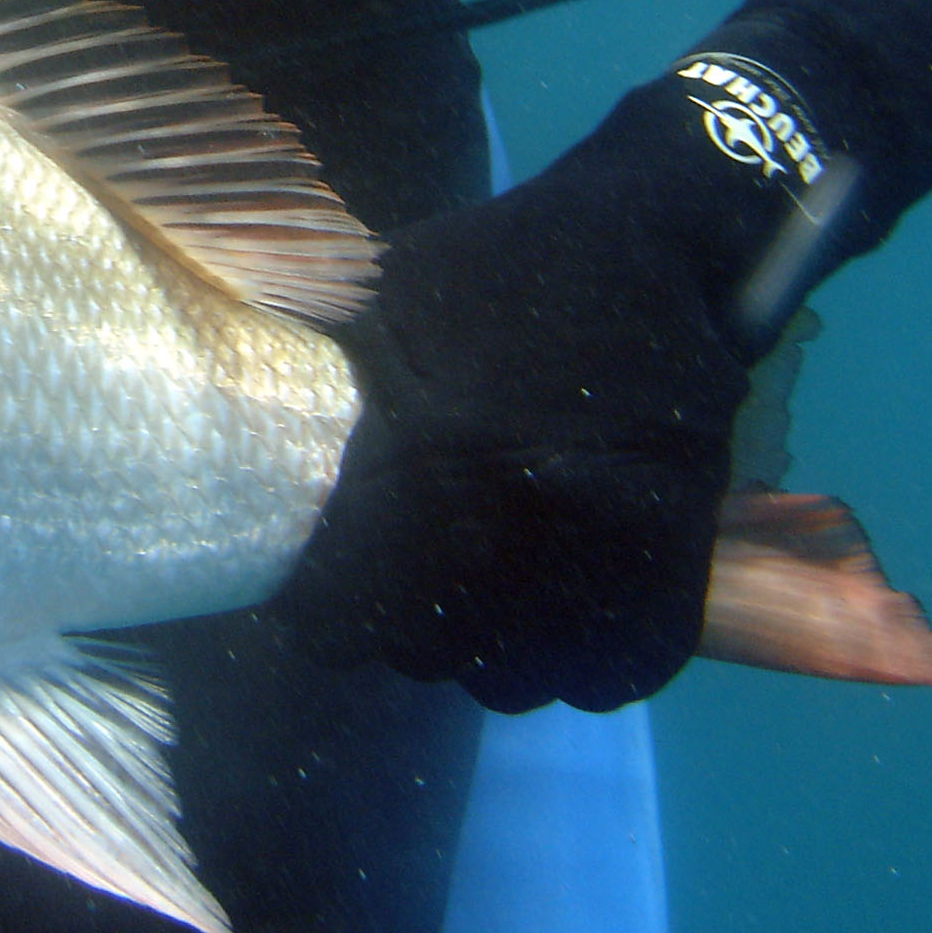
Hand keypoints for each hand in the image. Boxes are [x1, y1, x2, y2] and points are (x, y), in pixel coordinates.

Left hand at [270, 62, 819, 710]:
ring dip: (490, 649)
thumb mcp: (389, 301)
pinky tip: (556, 598)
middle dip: (406, 626)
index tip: (326, 597)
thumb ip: (330, 391)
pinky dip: (576, 658)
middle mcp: (522, 522)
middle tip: (411, 577)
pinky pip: (600, 679)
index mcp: (437, 454)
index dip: (325, 612)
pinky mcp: (676, 578)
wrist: (662, 251)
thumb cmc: (507, 268)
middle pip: (426, 655)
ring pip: (513, 681)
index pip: (343, 615)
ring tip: (484, 585)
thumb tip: (255, 462)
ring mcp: (608, 560)